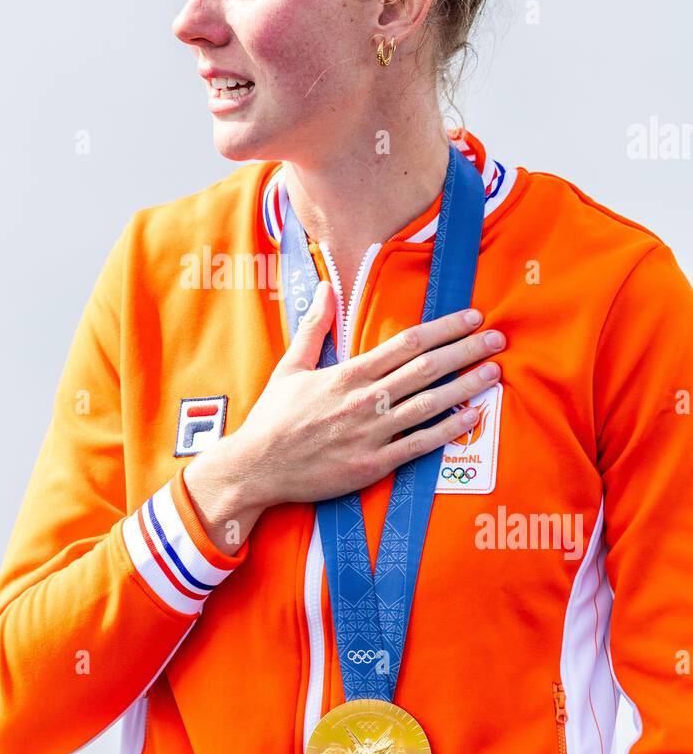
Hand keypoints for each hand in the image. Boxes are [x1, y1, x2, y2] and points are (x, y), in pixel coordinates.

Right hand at [231, 281, 505, 507]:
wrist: (257, 467)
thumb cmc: (274, 417)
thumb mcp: (290, 366)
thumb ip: (314, 326)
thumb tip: (325, 287)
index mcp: (348, 373)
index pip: (407, 343)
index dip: (444, 328)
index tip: (470, 317)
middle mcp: (365, 399)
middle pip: (427, 368)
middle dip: (466, 350)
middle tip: (496, 338)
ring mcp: (372, 432)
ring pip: (430, 403)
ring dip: (467, 386)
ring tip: (494, 371)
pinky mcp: (374, 463)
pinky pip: (421, 443)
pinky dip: (450, 429)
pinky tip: (473, 415)